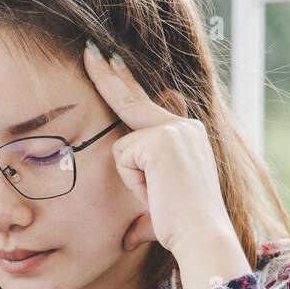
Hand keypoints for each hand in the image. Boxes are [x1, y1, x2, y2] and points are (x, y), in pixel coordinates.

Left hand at [82, 42, 236, 256]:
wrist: (201, 234)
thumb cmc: (181, 229)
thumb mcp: (158, 210)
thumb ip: (141, 211)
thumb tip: (124, 239)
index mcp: (185, 135)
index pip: (145, 105)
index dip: (123, 83)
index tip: (110, 60)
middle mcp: (182, 126)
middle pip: (131, 97)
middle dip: (106, 73)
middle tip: (87, 49)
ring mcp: (173, 130)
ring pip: (123, 148)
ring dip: (133, 179)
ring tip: (157, 196)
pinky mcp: (160, 140)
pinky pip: (123, 159)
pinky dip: (133, 182)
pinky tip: (155, 191)